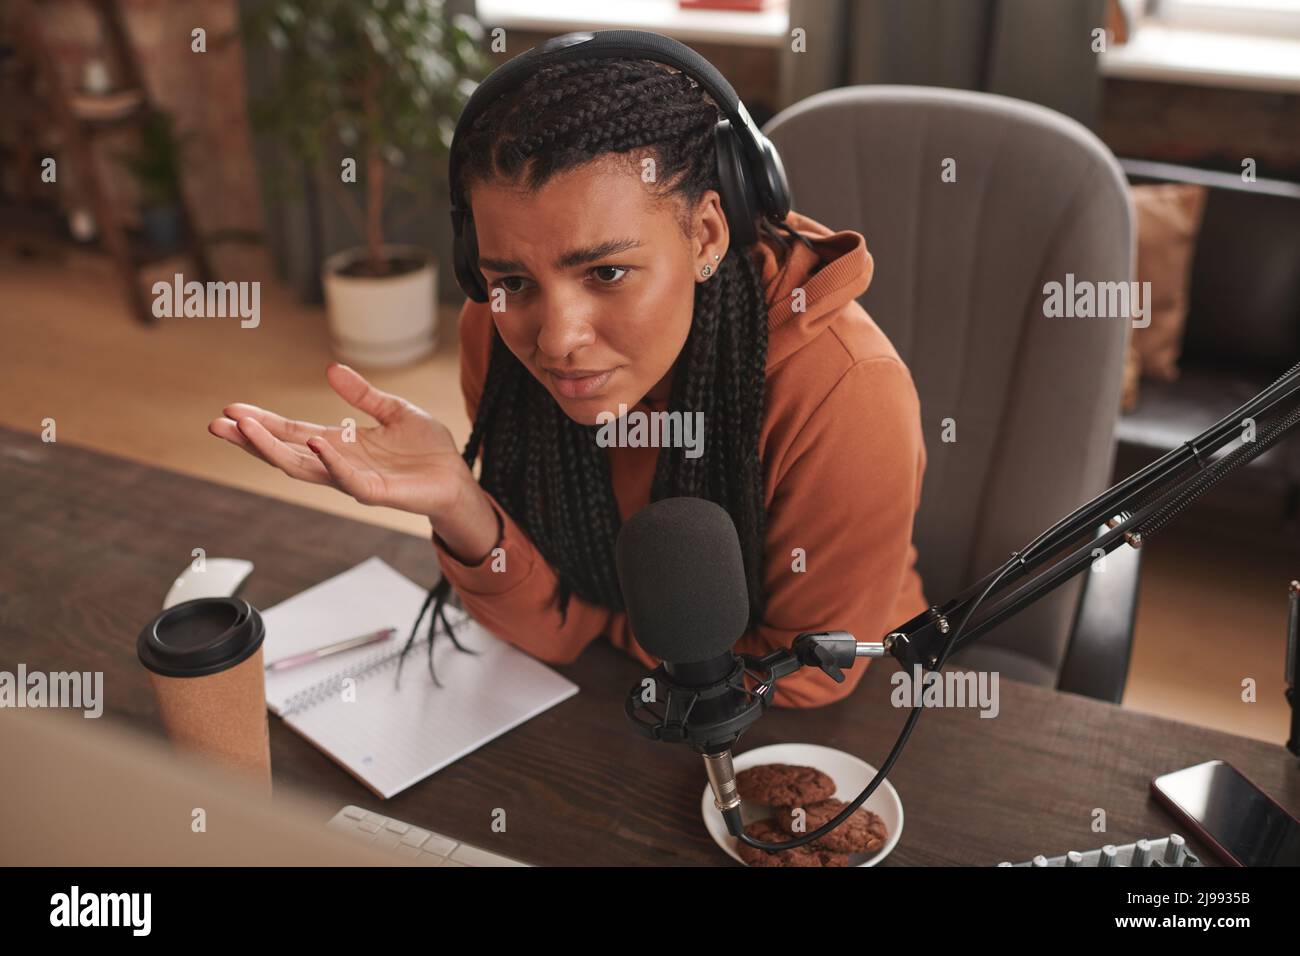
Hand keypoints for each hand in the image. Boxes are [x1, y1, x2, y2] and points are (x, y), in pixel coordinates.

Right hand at [208, 363, 470, 519]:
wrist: (457, 477)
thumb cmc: (427, 450)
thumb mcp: (393, 410)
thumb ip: (362, 394)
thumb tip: (331, 369)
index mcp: (340, 443)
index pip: (292, 433)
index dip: (262, 422)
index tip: (232, 410)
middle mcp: (340, 463)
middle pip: (285, 452)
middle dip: (251, 439)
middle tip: (218, 423)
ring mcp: (355, 480)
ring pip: (305, 468)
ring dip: (274, 450)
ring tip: (247, 431)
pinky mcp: (377, 492)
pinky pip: (347, 479)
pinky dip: (329, 462)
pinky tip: (312, 443)